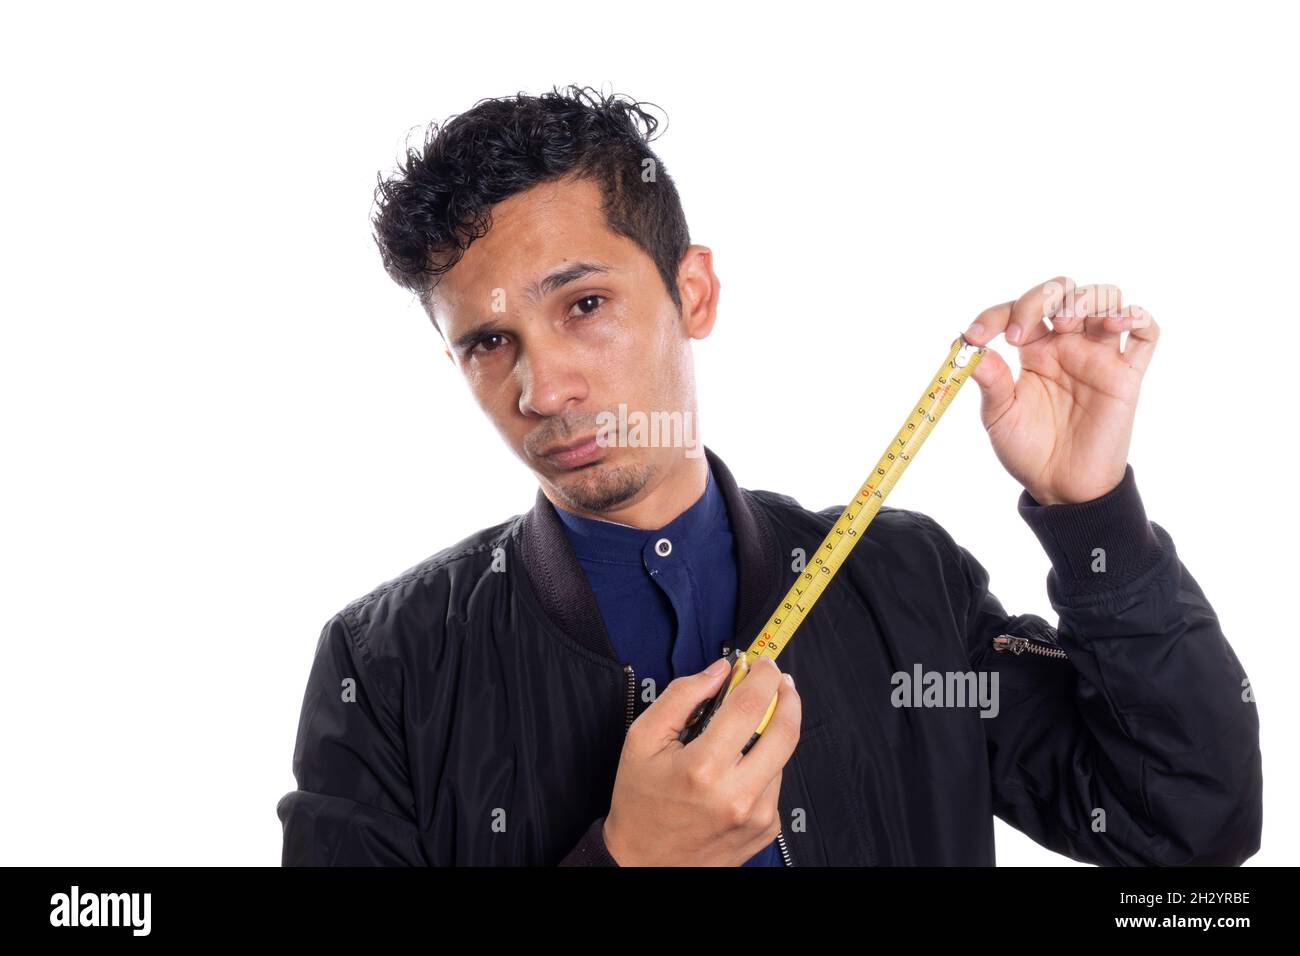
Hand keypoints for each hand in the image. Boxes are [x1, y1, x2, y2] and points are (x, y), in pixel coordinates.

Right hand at [601, 656, 800, 865]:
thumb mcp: (642, 740)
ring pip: (782, 757)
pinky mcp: (765, 831)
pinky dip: (764, 765)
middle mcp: (737, 795)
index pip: (750, 706)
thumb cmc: (640, 801)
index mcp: (704, 769)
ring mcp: (757, 817)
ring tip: (746, 730)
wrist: (643, 864)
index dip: (763, 676)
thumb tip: (719, 671)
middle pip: (785, 731)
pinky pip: (775, 784)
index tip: (763, 663)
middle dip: (788, 697)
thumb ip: (682, 696)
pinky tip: (739, 767)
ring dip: (772, 733)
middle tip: (779, 681)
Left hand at [963, 276, 1159, 504]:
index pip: (1018, 310)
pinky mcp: (1127, 375)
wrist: (1061, 487)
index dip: (994, 316)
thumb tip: (966, 348)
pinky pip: (1146, 334)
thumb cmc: (1028, 450)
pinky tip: (1118, 323)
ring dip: (1087, 298)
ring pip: (1106, 299)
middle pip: (1064, 291)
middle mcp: (1067, 345)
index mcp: (1034, 350)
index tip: (975, 338)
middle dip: (1042, 298)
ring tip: (1068, 324)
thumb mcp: (998, 416)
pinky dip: (1138, 315)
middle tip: (1022, 333)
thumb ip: (989, 380)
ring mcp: (1099, 356)